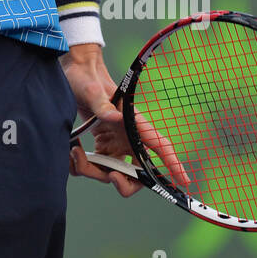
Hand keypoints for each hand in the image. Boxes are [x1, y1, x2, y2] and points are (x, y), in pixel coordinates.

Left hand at [61, 44, 190, 197]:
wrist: (74, 74)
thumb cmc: (86, 79)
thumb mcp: (92, 91)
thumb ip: (102, 105)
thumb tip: (116, 118)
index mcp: (134, 123)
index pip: (159, 145)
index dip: (173, 163)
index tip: (184, 181)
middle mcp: (128, 137)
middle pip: (136, 173)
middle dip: (124, 184)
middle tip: (110, 177)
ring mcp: (116, 143)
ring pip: (111, 173)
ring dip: (90, 170)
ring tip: (73, 153)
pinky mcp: (101, 145)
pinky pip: (95, 167)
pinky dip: (81, 165)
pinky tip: (71, 148)